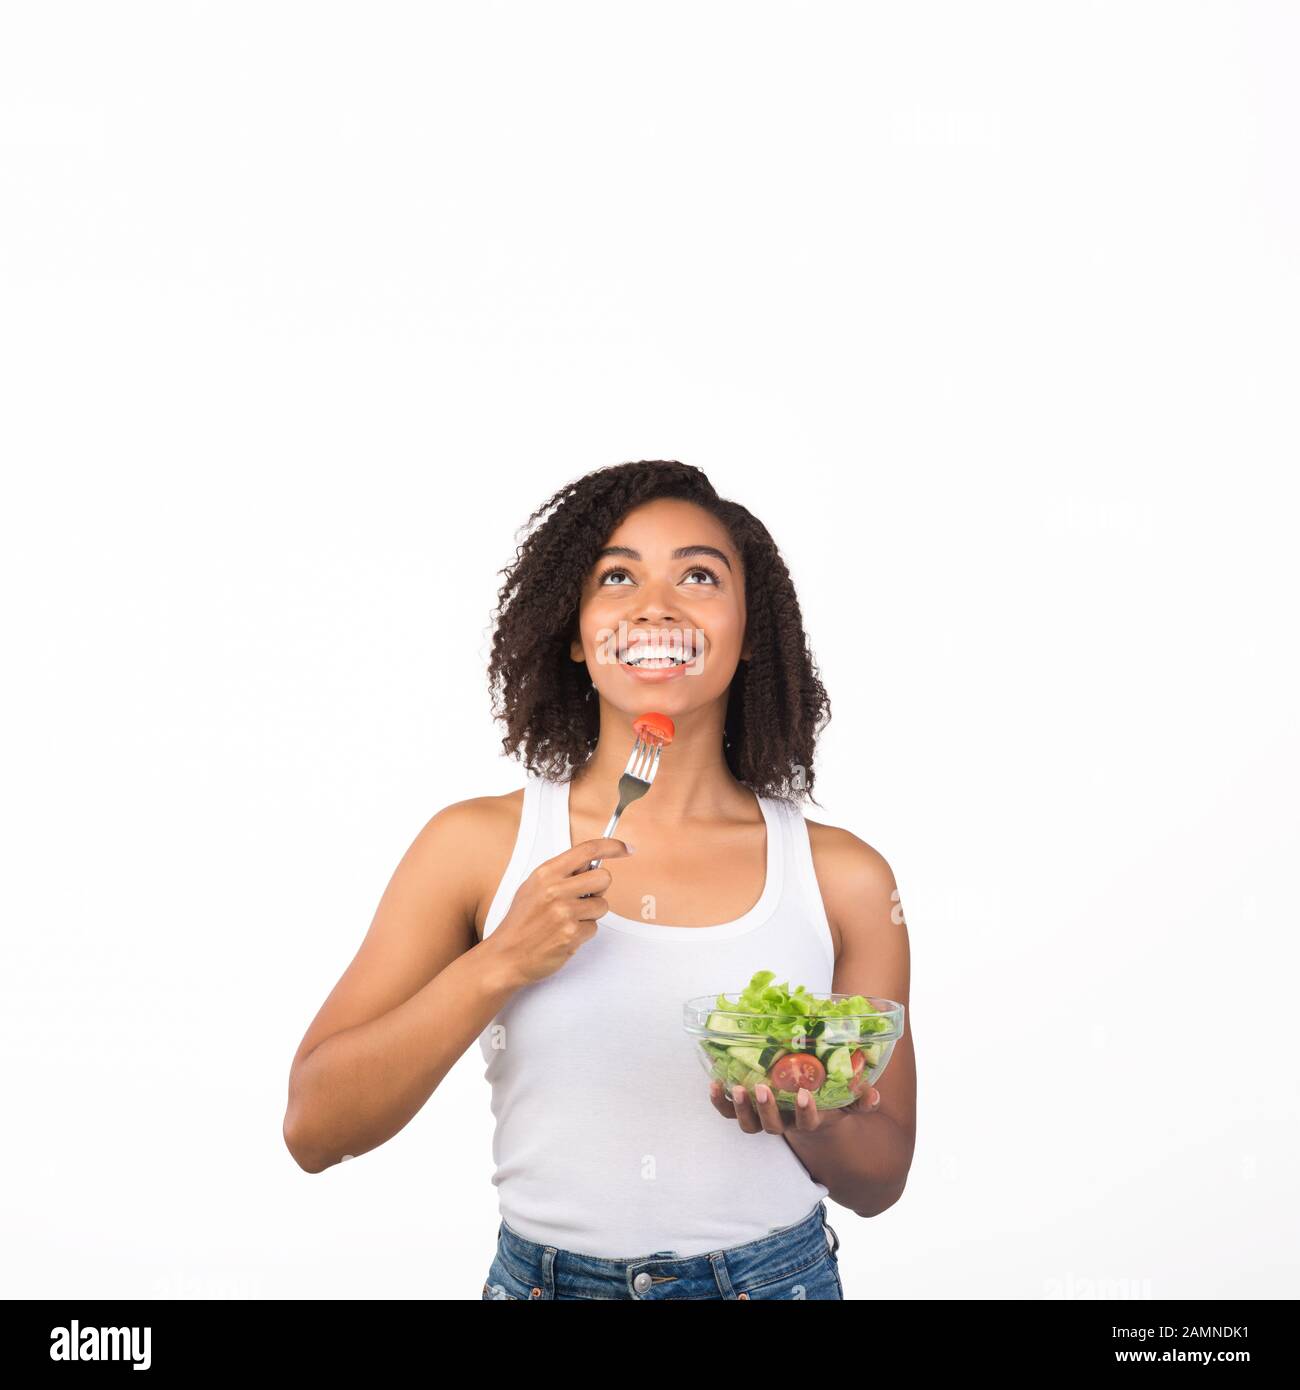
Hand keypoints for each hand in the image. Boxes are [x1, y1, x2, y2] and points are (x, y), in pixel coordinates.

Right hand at [484, 836, 632, 986]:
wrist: (506, 956)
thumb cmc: (521, 922)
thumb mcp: (533, 887)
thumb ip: (560, 875)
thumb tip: (591, 866)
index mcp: (546, 873)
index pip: (587, 850)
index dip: (612, 846)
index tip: (626, 849)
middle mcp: (555, 889)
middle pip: (604, 878)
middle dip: (598, 890)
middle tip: (581, 901)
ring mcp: (564, 912)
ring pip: (602, 905)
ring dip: (590, 915)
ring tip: (567, 922)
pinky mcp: (571, 934)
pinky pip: (594, 928)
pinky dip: (583, 933)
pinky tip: (564, 936)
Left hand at [709, 1079, 881, 1135]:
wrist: (811, 1118)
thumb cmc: (831, 1106)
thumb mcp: (848, 1104)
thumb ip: (860, 1100)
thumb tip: (872, 1094)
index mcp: (809, 1123)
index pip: (808, 1124)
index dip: (805, 1112)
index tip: (804, 1093)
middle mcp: (785, 1125)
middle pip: (772, 1128)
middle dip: (766, 1109)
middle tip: (762, 1088)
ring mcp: (764, 1120)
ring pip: (750, 1125)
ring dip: (741, 1108)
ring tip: (738, 1087)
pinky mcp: (749, 1112)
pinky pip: (730, 1112)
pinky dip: (720, 1101)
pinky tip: (714, 1083)